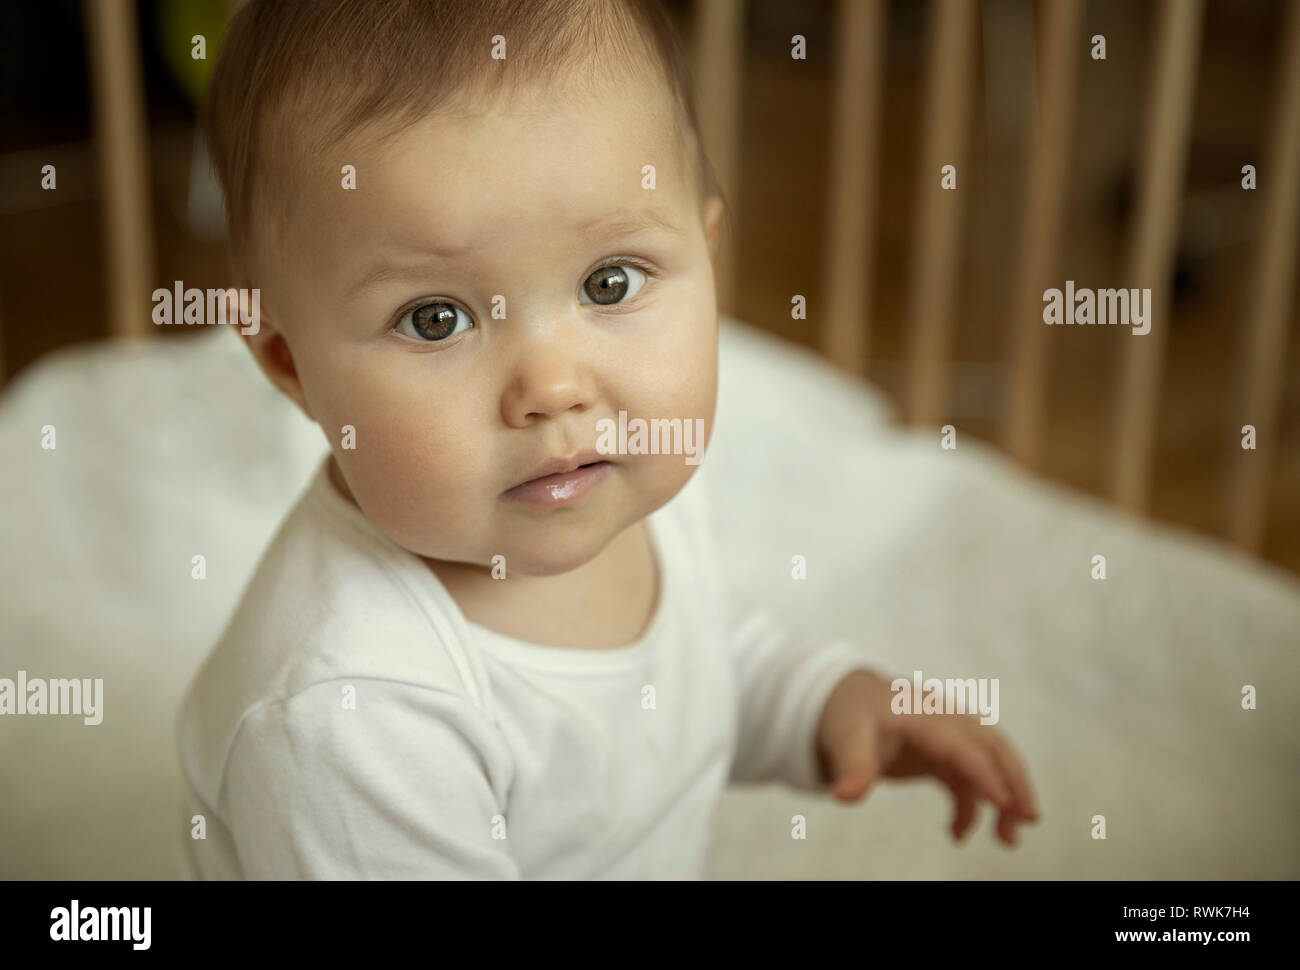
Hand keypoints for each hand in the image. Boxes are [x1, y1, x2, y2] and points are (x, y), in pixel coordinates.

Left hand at [816, 670, 1039, 845]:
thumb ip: (852, 767)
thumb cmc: (849, 716)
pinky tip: (957, 834)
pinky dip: (971, 807)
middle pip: (992, 748)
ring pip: (990, 764)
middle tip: (1029, 819)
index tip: (1003, 802)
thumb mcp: (845, 739)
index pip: (962, 744)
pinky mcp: (945, 754)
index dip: (983, 772)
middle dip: (1014, 782)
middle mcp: (946, 722)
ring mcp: (949, 737)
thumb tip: (845, 797)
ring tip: (1008, 839)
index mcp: (925, 715)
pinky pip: (968, 781)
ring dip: (1004, 798)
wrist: (848, 701)